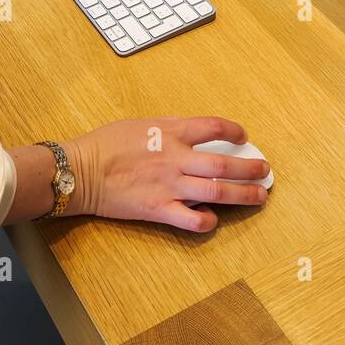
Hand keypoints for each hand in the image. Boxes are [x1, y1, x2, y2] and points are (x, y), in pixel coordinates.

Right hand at [62, 117, 269, 232]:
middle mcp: (176, 158)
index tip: (243, 136)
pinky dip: (208, 221)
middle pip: (223, 163)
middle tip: (264, 171)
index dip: (234, 130)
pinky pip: (192, 218)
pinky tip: (214, 219)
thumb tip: (185, 125)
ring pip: (216, 190)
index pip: (213, 127)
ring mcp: (169, 185)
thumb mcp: (139, 123)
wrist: (81, 169)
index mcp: (171, 132)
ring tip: (259, 196)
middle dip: (250, 168)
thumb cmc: (105, 144)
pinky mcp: (158, 209)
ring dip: (243, 194)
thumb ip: (166, 124)